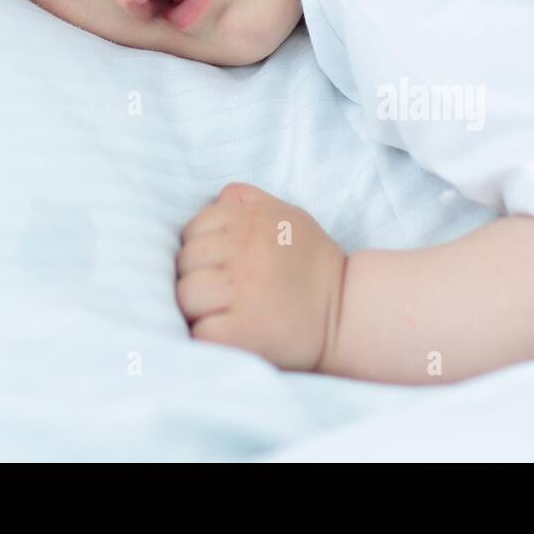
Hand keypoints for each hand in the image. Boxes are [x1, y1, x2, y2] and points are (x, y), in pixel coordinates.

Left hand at [175, 182, 346, 372]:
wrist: (349, 311)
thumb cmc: (314, 263)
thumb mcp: (288, 215)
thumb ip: (250, 200)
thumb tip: (219, 197)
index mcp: (248, 220)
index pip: (193, 230)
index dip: (199, 250)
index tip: (215, 266)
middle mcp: (241, 251)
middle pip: (184, 263)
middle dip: (194, 278)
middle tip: (216, 293)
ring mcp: (240, 292)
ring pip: (186, 296)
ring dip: (196, 309)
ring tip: (218, 314)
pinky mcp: (243, 333)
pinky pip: (200, 332)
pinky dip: (206, 336)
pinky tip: (225, 334)